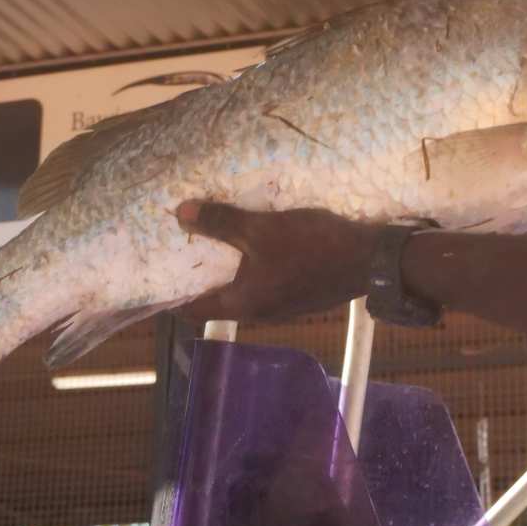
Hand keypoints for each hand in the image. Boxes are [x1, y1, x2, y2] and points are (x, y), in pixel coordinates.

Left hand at [174, 201, 382, 322]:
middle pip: (218, 298)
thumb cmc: (311, 248)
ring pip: (243, 287)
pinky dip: (252, 263)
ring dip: (229, 266)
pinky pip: (265, 279)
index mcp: (243, 304)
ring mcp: (282, 303)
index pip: (194, 310)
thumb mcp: (262, 230)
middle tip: (182, 245)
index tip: (155, 274)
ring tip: (214, 237)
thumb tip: (179, 214)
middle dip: (201, 274)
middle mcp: (259, 311)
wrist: (370, 259)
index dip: (172, 295)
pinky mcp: (301, 291)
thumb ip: (221, 223)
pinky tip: (255, 239)